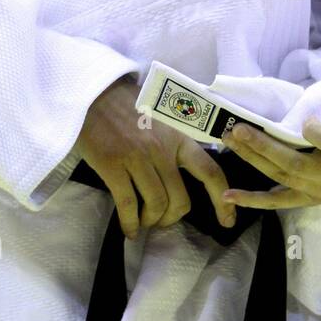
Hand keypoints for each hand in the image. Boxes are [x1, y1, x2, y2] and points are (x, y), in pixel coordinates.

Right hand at [76, 75, 236, 238]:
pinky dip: (130, 223)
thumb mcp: (163, 115)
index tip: (227, 221)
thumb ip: (178, 138)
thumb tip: (188, 164)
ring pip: (156, 205)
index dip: (222, 201)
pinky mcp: (113, 164)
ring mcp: (138, 157)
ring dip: (151, 220)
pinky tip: (128, 229)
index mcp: (179, 135)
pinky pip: (128, 205)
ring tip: (144, 221)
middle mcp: (163, 148)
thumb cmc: (126, 103)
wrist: (92, 91)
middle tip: (161, 219)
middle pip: (180, 199)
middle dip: (172, 217)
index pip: (210, 172)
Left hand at [220, 116, 320, 209]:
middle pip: (296, 163)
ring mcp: (320, 194)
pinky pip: (276, 201)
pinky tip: (230, 195)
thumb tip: (304, 123)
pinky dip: (252, 198)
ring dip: (252, 159)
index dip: (320, 136)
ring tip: (231, 142)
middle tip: (239, 129)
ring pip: (281, 176)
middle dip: (264, 146)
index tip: (307, 120)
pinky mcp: (306, 202)